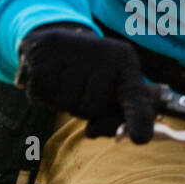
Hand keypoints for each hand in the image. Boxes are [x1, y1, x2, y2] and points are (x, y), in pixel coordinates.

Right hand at [18, 26, 153, 143]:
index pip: (134, 97)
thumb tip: (100, 134)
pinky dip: (44, 91)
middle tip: (78, 87)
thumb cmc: (88, 78)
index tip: (139, 139)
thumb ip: (113, 120)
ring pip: (67, 102)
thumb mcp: (107, 96)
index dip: (138, 119)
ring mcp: (79, 48)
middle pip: (92, 109)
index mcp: (126, 64)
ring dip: (61, 101)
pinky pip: (46, 91)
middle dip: (81, 108)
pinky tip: (50, 75)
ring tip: (64, 80)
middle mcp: (107, 53)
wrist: (56, 44)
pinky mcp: (50, 47)